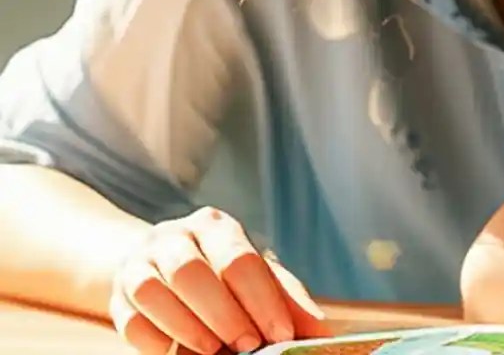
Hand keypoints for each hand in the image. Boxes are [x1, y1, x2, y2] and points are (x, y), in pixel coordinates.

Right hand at [109, 207, 329, 354]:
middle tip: (247, 345)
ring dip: (187, 327)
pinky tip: (178, 352)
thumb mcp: (258, 278)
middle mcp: (173, 236)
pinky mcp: (116, 293)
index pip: (239, 259)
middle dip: (223, 314)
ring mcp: (138, 262)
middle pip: (192, 272)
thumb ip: (286, 301)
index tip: (280, 334)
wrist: (160, 263)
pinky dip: (155, 340)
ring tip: (213, 352)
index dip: (261, 300)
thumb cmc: (221, 272)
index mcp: (215, 226)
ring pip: (153, 291)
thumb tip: (322, 332)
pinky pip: (129, 319)